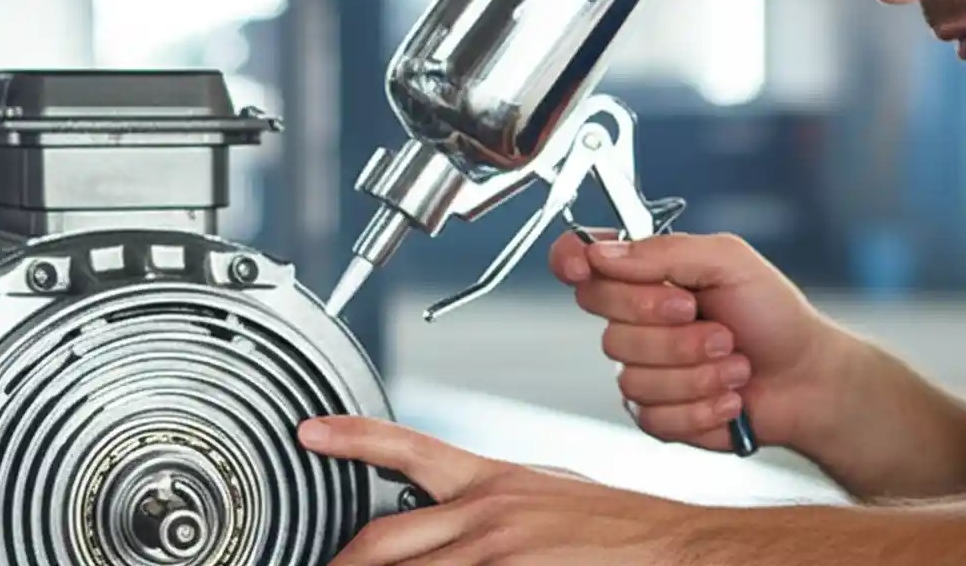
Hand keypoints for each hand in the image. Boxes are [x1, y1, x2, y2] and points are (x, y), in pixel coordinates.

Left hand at [298, 415, 698, 564]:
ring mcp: (494, 553)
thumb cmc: (612, 529)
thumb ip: (489, 505)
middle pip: (381, 538)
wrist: (675, 546)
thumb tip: (450, 522)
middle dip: (340, 562)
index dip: (351, 437)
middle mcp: (484, 513)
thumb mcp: (544, 493)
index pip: (406, 447)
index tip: (309, 432)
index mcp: (490, 480)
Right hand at [548, 230, 852, 453]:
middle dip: (671, 331)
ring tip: (734, 363)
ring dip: (697, 372)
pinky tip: (729, 398)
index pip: (578, 261)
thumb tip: (602, 254)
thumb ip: (663, 252)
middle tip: (716, 325)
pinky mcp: (654, 414)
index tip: (584, 267)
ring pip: (632, 375)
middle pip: (608, 327)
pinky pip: (651, 415)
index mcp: (643, 274)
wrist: (808, 381)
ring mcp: (640, 369)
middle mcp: (633, 320)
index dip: (569, 261)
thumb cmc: (774, 316)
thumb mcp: (728, 261)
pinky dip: (701, 407)